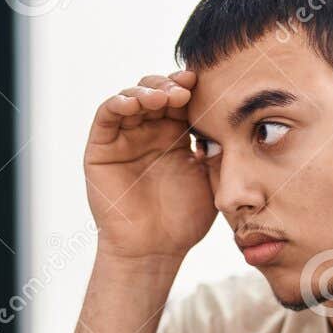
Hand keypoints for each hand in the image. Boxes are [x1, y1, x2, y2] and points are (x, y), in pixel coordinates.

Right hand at [84, 69, 217, 263]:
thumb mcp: (209, 178)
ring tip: (165, 97)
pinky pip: (106, 115)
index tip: (206, 82)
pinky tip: (136, 102)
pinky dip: (119, 102)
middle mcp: (147, 133)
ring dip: (147, 90)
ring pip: (131, 97)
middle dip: (170, 85)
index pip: (180, 100)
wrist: (155, 250)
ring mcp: (123, 139)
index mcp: (174, 136)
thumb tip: (231, 117)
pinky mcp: (100, 148)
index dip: (190, 88)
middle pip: (155, 91)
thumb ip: (217, 147)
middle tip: (186, 89)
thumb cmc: (184, 221)